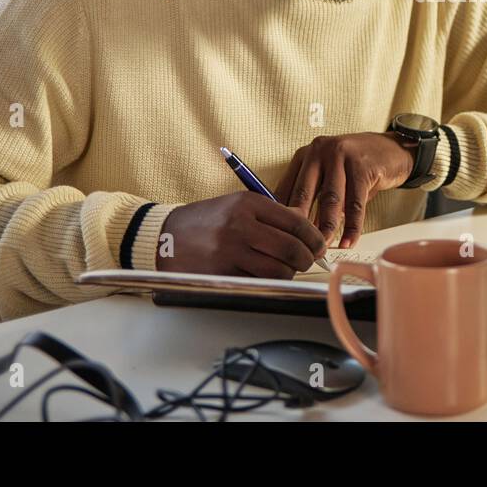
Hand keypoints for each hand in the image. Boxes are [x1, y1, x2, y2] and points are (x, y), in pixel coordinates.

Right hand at [155, 190, 326, 277]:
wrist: (165, 236)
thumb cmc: (208, 220)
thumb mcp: (239, 205)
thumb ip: (273, 214)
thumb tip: (308, 230)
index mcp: (248, 204)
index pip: (296, 222)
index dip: (315, 238)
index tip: (320, 246)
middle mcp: (240, 226)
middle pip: (291, 249)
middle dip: (307, 259)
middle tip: (308, 261)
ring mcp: (230, 251)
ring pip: (278, 270)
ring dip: (289, 274)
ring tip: (287, 270)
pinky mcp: (221, 274)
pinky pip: (258, 283)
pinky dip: (268, 283)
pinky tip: (266, 276)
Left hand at [276, 132, 414, 247]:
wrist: (392, 150)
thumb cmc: (357, 166)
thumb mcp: (330, 177)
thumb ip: (315, 199)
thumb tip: (302, 231)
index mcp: (305, 155)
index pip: (286, 188)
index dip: (283, 216)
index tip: (284, 237)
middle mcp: (320, 151)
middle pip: (304, 193)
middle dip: (301, 225)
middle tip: (299, 247)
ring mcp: (341, 156)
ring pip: (330, 199)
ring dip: (326, 227)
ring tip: (323, 247)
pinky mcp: (363, 166)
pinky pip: (355, 202)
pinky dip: (352, 226)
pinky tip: (349, 241)